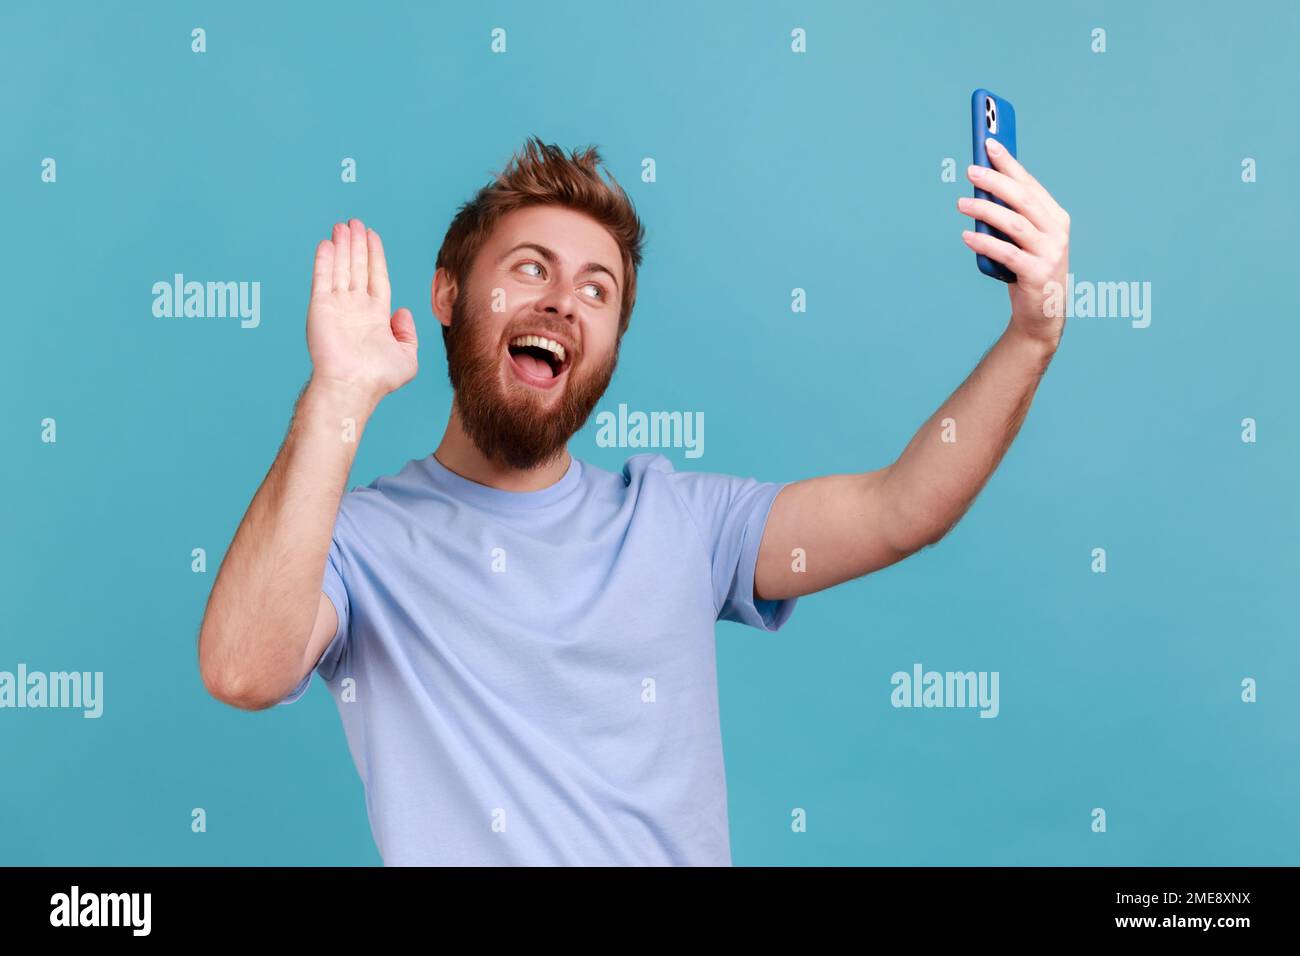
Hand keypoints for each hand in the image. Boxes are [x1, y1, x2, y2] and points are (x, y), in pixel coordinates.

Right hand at [306, 218, 417, 402]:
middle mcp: (356, 308)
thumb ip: (409, 333)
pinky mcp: (321, 307)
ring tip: (342, 226)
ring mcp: (337, 306)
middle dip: (357, 245)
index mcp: (375, 316)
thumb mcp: (407, 356)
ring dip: (342, 246)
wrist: (353, 386)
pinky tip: (327, 243)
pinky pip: (323, 278)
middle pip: (357, 268)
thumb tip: (402, 311)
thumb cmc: (379, 378)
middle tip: (355, 223)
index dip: (375, 256)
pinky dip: (325, 260)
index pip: (376, 277)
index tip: (372, 236)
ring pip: (341, 268)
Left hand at [958, 140, 1069, 350]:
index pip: (1030, 184)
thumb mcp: (1023, 240)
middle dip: (996, 181)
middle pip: (1023, 199)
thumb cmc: (1027, 271)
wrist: (1042, 315)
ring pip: (1015, 224)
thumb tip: (980, 188)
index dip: (1009, 163)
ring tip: (961, 204)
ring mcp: (1049, 253)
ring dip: (985, 210)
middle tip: (970, 171)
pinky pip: (1008, 253)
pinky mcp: (1037, 274)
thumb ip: (1010, 217)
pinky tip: (967, 236)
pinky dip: (986, 243)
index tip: (990, 143)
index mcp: (1055, 218)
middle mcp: (1057, 232)